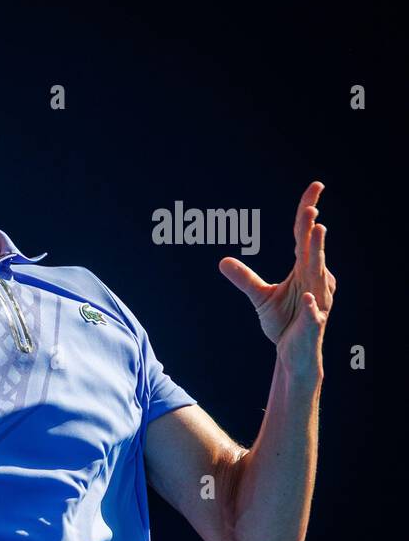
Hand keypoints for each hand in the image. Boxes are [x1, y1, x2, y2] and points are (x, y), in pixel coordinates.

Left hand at [218, 180, 335, 379]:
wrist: (294, 353)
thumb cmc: (284, 322)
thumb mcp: (260, 297)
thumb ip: (244, 278)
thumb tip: (222, 261)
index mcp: (304, 269)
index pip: (305, 236)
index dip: (308, 212)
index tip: (316, 187)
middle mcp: (315, 279)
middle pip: (312, 250)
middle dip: (311, 230)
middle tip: (311, 208)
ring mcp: (317, 300)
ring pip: (318, 274)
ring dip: (317, 254)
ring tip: (317, 232)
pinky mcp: (314, 323)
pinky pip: (314, 313)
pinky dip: (312, 305)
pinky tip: (307, 296)